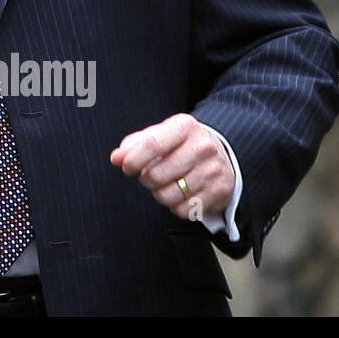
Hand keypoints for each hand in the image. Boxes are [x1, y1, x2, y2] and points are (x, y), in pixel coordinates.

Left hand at [110, 113, 233, 221]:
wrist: (222, 153)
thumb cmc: (181, 144)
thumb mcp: (160, 135)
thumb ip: (134, 145)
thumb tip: (116, 158)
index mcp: (185, 127)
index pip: (152, 144)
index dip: (133, 160)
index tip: (126, 167)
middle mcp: (202, 147)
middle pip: (156, 175)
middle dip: (145, 179)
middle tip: (150, 175)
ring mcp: (212, 170)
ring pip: (168, 196)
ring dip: (159, 194)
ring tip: (166, 184)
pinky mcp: (219, 192)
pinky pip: (183, 210)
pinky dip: (176, 206)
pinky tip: (181, 194)